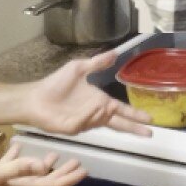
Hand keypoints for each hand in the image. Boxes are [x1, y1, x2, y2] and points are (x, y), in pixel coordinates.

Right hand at [0, 145, 85, 185]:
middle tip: (77, 162)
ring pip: (30, 177)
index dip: (68, 179)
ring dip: (43, 166)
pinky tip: (18, 147)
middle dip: (62, 173)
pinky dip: (18, 160)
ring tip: (54, 155)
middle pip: (45, 183)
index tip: (84, 171)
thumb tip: (42, 164)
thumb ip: (19, 168)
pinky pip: (11, 171)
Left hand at [21, 51, 152, 135]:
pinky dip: (87, 114)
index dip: (135, 115)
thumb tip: (115, 53)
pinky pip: (86, 122)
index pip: (122, 110)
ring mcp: (85, 123)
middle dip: (133, 127)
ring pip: (101, 120)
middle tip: (149, 132)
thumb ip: (97, 63)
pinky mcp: (73, 129)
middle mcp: (95, 114)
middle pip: (119, 124)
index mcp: (99, 101)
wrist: (35, 97)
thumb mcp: (78, 68)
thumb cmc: (56, 84)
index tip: (150, 119)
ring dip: (102, 112)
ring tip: (99, 103)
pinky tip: (84, 108)